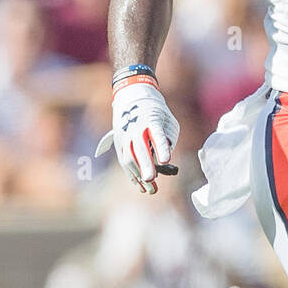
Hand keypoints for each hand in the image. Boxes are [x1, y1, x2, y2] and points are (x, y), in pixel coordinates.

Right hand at [96, 77, 179, 193]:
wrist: (132, 97)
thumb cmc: (156, 112)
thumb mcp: (167, 119)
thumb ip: (168, 137)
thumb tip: (164, 160)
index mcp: (151, 119)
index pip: (156, 134)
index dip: (161, 147)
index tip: (166, 160)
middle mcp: (135, 128)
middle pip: (140, 149)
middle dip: (145, 165)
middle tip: (152, 179)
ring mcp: (125, 136)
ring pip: (129, 158)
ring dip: (139, 175)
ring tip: (152, 190)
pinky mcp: (119, 143)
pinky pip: (125, 161)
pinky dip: (133, 175)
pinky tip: (142, 187)